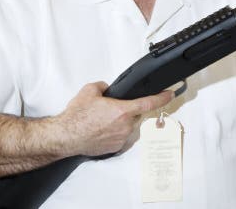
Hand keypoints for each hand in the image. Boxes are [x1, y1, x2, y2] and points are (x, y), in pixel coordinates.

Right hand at [55, 82, 172, 156]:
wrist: (65, 136)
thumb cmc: (76, 116)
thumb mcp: (90, 90)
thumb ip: (104, 86)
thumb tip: (108, 89)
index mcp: (122, 110)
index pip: (149, 103)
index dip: (162, 98)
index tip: (170, 94)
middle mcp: (125, 126)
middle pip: (135, 115)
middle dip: (126, 110)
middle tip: (110, 109)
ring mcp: (120, 138)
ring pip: (127, 126)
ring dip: (119, 122)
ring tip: (101, 121)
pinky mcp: (114, 148)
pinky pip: (120, 136)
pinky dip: (114, 132)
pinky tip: (100, 130)